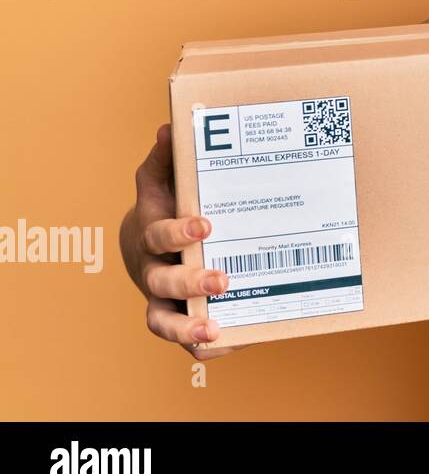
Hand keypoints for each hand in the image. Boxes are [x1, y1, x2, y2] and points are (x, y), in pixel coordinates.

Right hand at [121, 123, 248, 359]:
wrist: (149, 246)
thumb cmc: (164, 206)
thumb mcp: (163, 179)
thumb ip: (168, 156)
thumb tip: (172, 127)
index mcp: (151, 234)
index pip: (158, 234)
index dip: (177, 232)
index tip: (204, 225)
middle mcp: (153, 271)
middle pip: (163, 282)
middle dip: (190, 282)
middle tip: (221, 279)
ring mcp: (163, 300)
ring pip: (164, 322)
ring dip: (188, 329)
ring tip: (214, 331)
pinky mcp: (178, 320)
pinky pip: (185, 341)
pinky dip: (205, 346)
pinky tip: (235, 340)